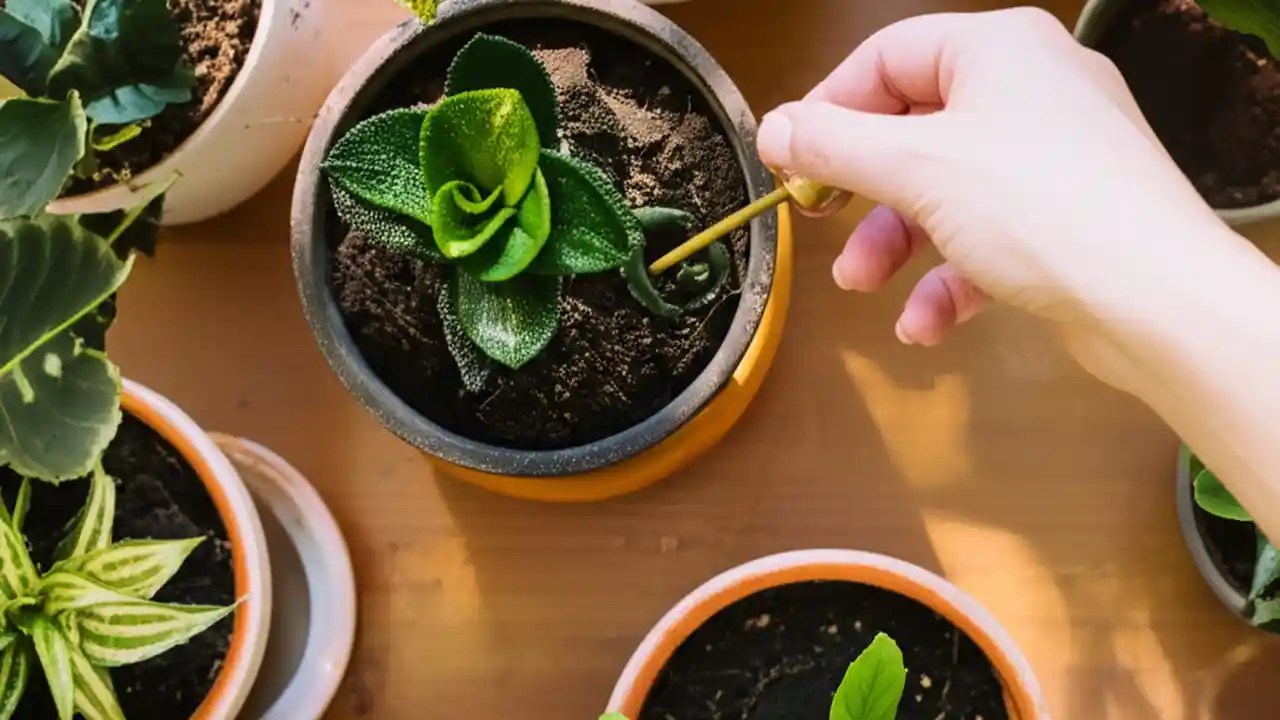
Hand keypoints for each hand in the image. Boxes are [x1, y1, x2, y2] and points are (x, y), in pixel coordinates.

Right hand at [758, 8, 1225, 347]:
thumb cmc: (1037, 207)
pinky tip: (926, 325)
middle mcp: (1030, 90)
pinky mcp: (1066, 218)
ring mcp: (1053, 156)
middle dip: (862, 191)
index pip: (886, 58)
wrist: (1157, 300)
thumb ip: (834, 145)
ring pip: (945, 191)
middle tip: (819, 224)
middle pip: (913, 129)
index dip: (828, 108)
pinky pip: (988, 236)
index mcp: (998, 49)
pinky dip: (949, 278)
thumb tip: (772, 129)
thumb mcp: (914, 168)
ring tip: (862, 285)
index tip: (790, 162)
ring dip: (895, 243)